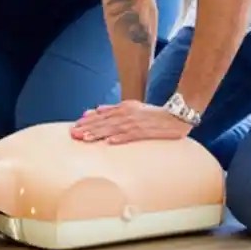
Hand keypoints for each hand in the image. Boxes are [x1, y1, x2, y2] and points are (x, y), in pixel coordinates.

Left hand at [70, 100, 192, 143]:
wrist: (176, 115)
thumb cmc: (153, 114)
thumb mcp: (131, 107)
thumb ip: (113, 109)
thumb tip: (95, 110)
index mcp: (123, 108)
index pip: (101, 115)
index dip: (87, 120)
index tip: (75, 125)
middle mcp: (127, 114)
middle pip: (104, 122)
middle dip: (88, 128)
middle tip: (74, 134)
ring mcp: (136, 123)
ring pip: (113, 129)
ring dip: (99, 133)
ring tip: (86, 138)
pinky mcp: (146, 132)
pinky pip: (130, 136)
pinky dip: (120, 138)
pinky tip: (109, 142)